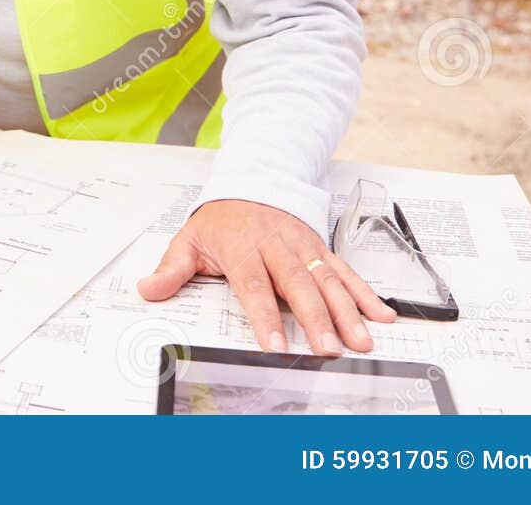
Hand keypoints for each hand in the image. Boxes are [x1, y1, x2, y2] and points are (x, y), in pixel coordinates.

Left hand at [137, 199, 395, 354]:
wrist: (250, 182)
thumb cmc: (221, 219)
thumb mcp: (189, 240)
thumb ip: (172, 268)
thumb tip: (148, 289)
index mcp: (243, 246)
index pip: (254, 285)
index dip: (266, 316)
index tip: (276, 344)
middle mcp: (277, 245)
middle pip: (299, 284)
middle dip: (316, 318)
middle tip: (327, 348)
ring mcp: (304, 246)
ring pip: (328, 279)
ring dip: (348, 311)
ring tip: (361, 340)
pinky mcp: (321, 248)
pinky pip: (347, 271)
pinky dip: (367, 293)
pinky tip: (382, 315)